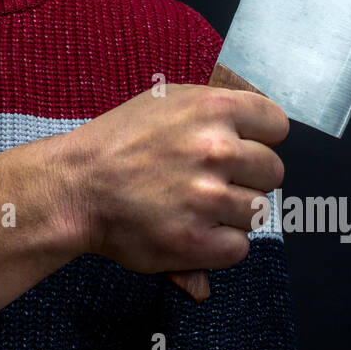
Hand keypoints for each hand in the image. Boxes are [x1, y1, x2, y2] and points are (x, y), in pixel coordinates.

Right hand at [60, 82, 287, 290]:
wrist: (74, 187)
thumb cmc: (118, 142)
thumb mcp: (167, 101)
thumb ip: (218, 111)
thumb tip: (267, 129)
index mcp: (212, 108)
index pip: (276, 125)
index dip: (259, 138)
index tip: (239, 146)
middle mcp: (214, 149)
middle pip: (273, 171)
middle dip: (246, 177)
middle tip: (209, 180)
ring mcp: (206, 198)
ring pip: (258, 211)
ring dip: (233, 213)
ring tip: (195, 205)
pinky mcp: (195, 242)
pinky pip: (239, 248)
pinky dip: (219, 245)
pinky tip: (190, 228)